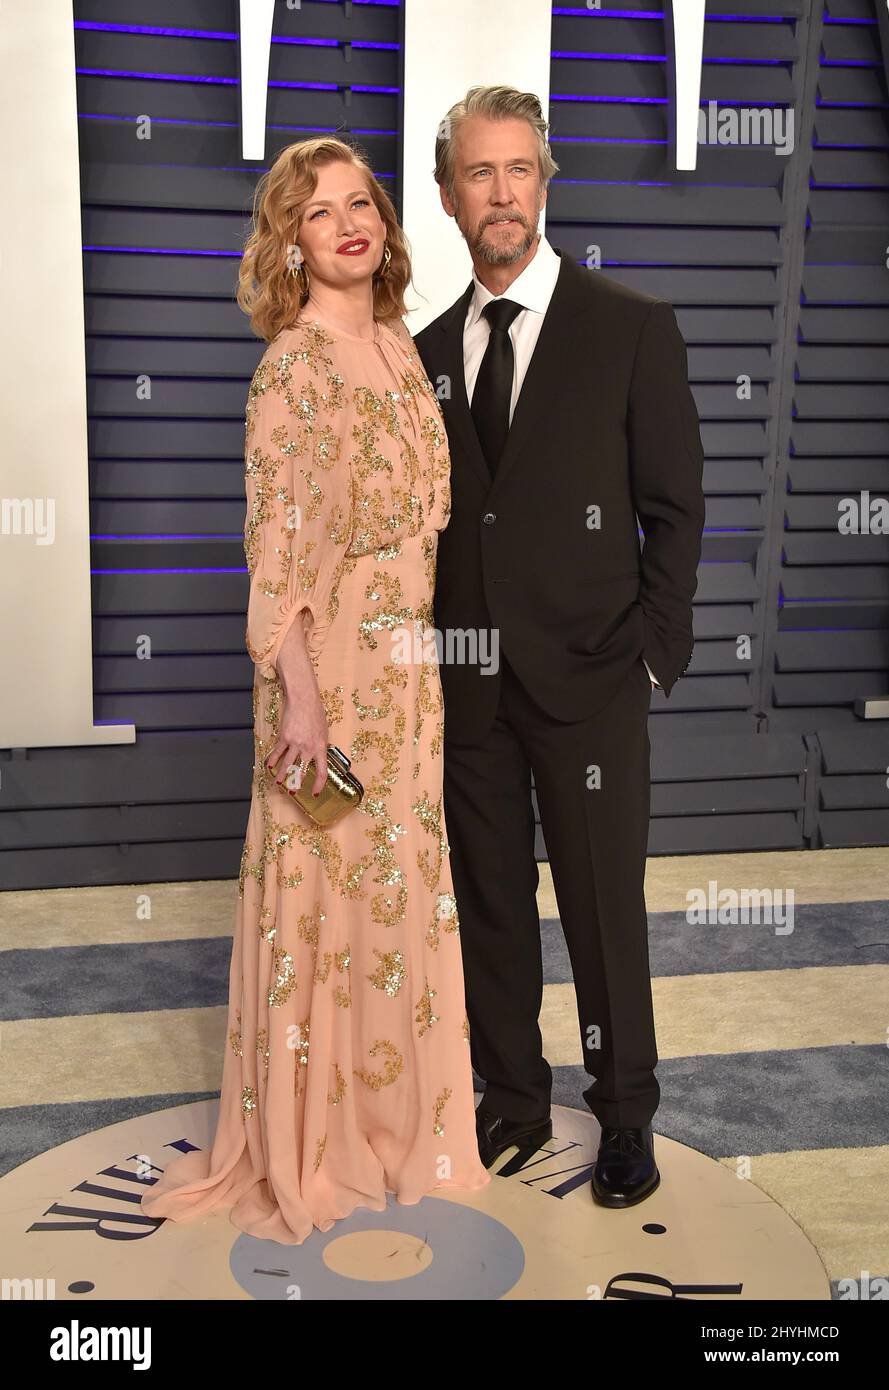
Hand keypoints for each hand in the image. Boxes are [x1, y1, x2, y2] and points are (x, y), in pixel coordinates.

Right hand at [266, 679, 328, 797]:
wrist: (304, 700)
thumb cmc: (316, 713)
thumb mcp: (323, 731)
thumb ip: (320, 744)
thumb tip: (318, 754)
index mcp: (321, 747)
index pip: (322, 771)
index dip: (319, 784)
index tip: (315, 792)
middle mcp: (308, 748)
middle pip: (301, 771)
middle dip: (296, 783)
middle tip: (293, 791)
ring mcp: (295, 743)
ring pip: (287, 764)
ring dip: (282, 776)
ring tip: (279, 783)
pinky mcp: (284, 737)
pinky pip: (278, 752)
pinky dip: (273, 760)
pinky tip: (269, 766)